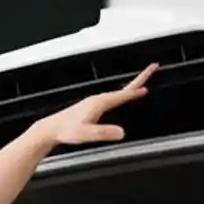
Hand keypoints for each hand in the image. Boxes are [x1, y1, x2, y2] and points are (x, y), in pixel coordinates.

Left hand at [32, 63, 157, 145]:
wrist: (51, 130)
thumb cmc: (66, 131)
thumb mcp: (87, 134)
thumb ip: (103, 133)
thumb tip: (122, 133)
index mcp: (99, 103)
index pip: (124, 92)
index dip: (138, 86)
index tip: (149, 79)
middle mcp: (98, 100)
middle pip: (124, 88)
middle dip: (139, 80)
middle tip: (152, 69)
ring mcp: (95, 103)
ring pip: (118, 93)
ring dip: (131, 88)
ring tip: (142, 86)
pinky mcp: (92, 108)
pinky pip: (112, 99)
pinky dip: (122, 96)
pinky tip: (122, 99)